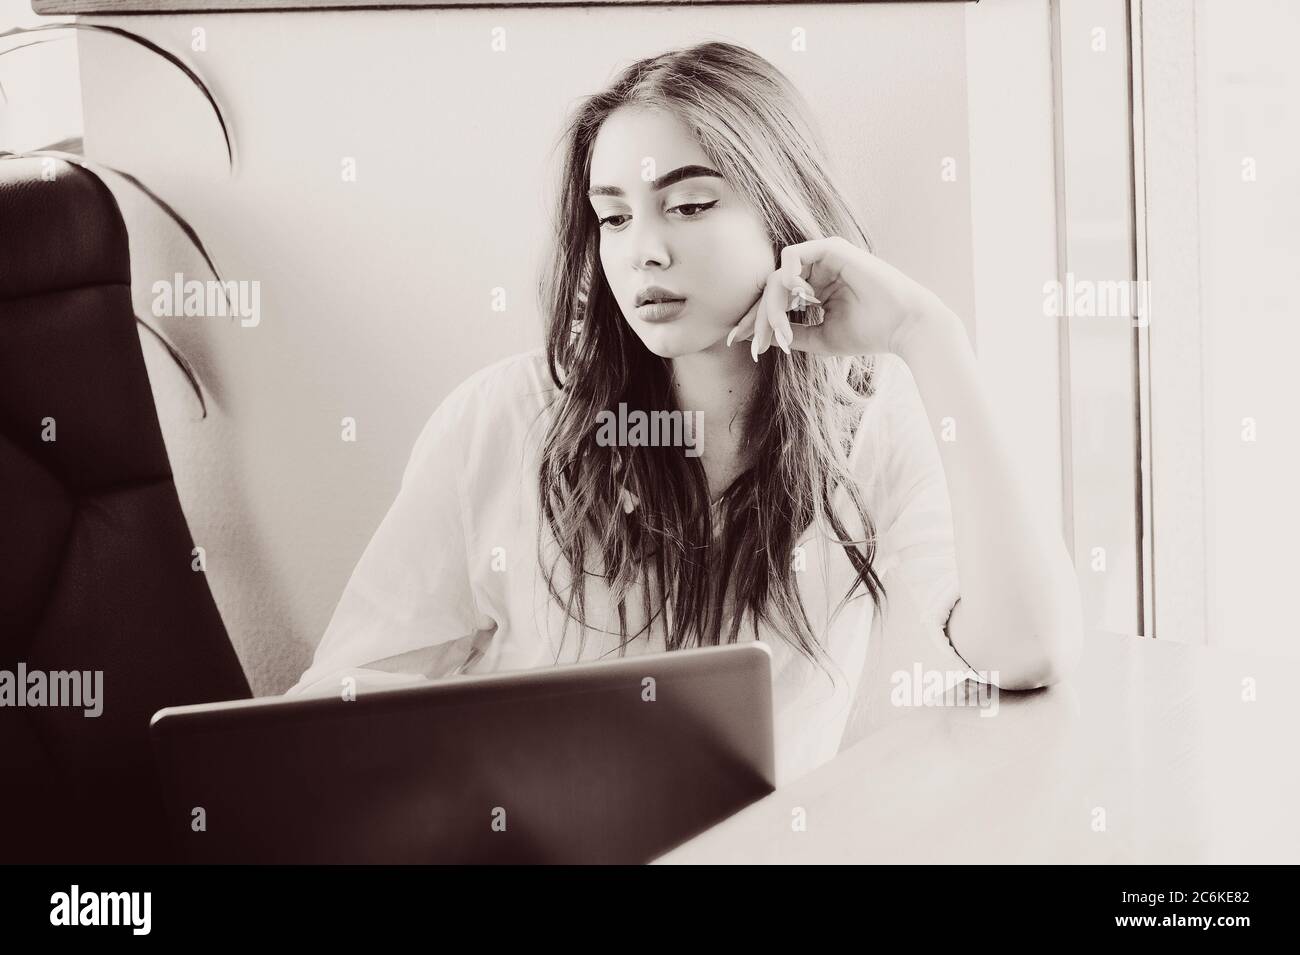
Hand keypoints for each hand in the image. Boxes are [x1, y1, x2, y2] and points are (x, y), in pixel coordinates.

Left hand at [725, 236, 950, 359]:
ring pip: (778, 277)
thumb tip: (758, 336)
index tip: (737, 342)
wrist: (904, 326)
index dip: (755, 321)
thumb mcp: (820, 338)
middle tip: (754, 344)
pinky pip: (793, 255)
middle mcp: (816, 272)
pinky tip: (791, 299)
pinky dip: (786, 275)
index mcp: (815, 290)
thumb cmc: (869, 333)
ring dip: (773, 307)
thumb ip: (791, 333)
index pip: (775, 302)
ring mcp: (824, 258)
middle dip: (759, 318)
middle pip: (771, 290)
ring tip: (781, 332)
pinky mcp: (832, 248)